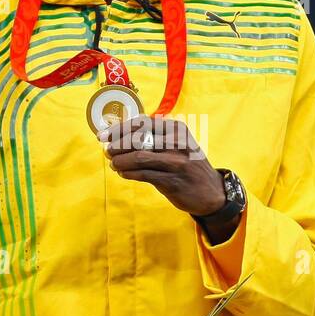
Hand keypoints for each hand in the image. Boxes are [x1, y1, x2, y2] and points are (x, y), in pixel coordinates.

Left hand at [101, 116, 225, 216]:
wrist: (212, 192)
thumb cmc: (187, 165)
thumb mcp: (177, 144)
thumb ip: (154, 137)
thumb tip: (118, 135)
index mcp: (176, 129)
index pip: (141, 123)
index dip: (119, 129)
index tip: (102, 136)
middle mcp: (177, 142)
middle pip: (138, 139)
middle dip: (117, 145)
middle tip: (107, 151)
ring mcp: (176, 162)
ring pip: (139, 157)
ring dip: (121, 160)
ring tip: (114, 163)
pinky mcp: (173, 181)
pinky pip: (144, 174)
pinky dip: (129, 173)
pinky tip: (123, 173)